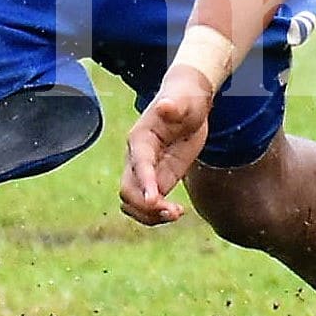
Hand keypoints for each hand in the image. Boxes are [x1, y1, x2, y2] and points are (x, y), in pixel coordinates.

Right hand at [119, 74, 210, 225]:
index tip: (155, 201)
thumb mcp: (184, 101)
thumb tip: (165, 105)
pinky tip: (177, 211)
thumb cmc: (186, 100)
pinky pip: (146, 205)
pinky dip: (156, 214)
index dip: (145, 183)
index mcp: (140, 139)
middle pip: (128, 190)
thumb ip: (174, 105)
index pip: (138, 165)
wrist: (187, 103)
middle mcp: (136, 158)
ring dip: (149, 215)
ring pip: (133, 202)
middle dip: (147, 206)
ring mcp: (145, 172)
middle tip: (175, 211)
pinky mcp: (156, 180)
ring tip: (177, 213)